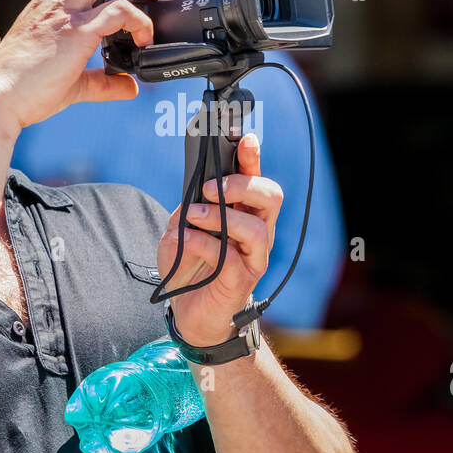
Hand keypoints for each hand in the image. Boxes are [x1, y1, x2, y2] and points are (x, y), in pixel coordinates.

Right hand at [0, 0, 168, 130]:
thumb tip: (130, 87)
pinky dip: (139, 18)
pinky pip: (117, 9)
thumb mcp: (72, 85)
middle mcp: (56, 0)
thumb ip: (102, 82)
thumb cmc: (24, 93)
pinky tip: (144, 37)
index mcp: (51, 5)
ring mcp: (64, 13)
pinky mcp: (74, 33)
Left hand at [157, 133, 282, 347]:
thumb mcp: (180, 228)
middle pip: (271, 196)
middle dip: (243, 184)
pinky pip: (230, 257)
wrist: (188, 314)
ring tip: (194, 216)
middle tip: (212, 189)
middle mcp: (257, 232)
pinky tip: (189, 240)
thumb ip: (189, 208)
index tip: (244, 138)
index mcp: (244, 213)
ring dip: (222, 216)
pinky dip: (206, 243)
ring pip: (257, 228)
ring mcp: (253, 257)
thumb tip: (194, 194)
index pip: (256, 178)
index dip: (253, 157)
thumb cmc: (189, 267)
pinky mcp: (241, 280)